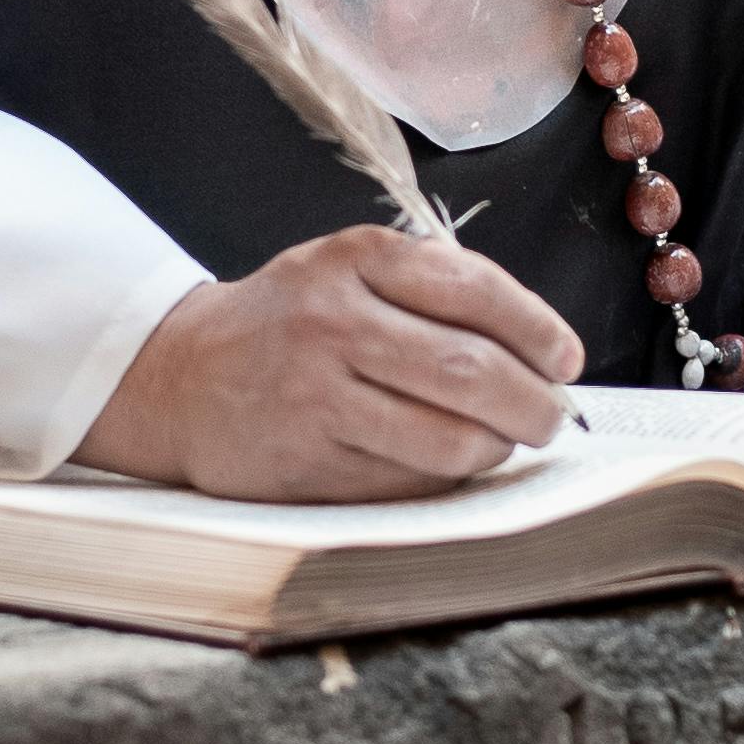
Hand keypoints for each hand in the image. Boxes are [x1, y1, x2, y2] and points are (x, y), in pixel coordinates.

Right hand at [81, 228, 584, 500]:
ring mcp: (316, 398)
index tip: (565, 359)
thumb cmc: (287, 322)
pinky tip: (446, 464)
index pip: (474, 289)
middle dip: (534, 403)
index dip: (538, 329)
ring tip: (502, 442)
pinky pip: (407, 483)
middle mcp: (333, 323)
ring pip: (448, 440)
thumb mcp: (346, 269)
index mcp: (354, 260)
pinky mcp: (305, 464)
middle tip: (551, 416)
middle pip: (472, 372)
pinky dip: (445, 480)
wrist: (178, 376)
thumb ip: (430, 287)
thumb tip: (541, 347)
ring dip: (496, 448)